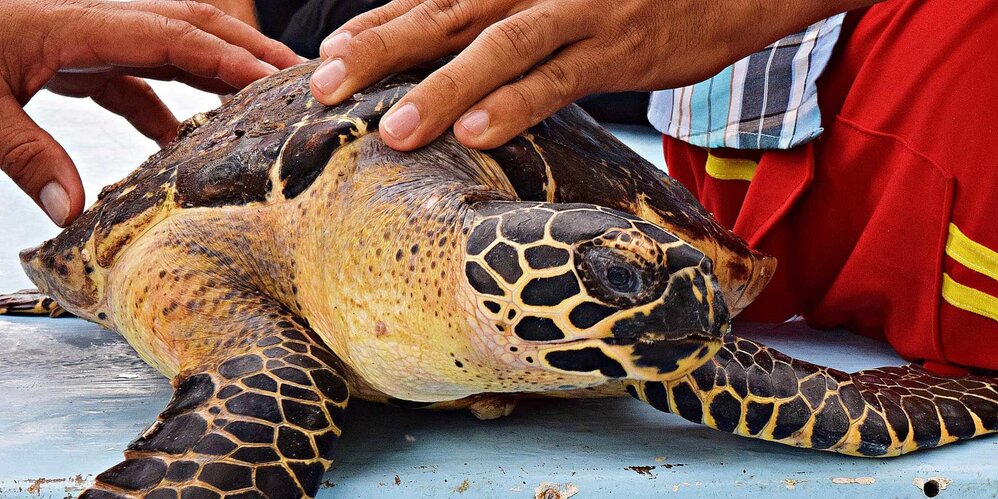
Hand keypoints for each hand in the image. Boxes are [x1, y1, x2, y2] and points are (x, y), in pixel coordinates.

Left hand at [0, 0, 299, 226]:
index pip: (172, 34)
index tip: (276, 79)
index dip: (228, 56)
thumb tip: (72, 210)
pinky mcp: (71, 60)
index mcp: (76, 23)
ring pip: (169, 46)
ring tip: (261, 101)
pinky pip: (135, 77)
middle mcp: (91, 23)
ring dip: (216, 70)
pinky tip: (178, 137)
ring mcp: (84, 38)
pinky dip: (165, 103)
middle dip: (245, 47)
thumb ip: (24, 153)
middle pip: (188, 24)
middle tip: (297, 76)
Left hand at [310, 0, 873, 151]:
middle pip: (443, 17)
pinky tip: (476, 133)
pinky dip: (514, 105)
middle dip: (380, 52)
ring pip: (494, 49)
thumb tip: (457, 55)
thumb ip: (508, 20)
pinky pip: (557, 79)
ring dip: (438, 89)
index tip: (327, 57)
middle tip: (323, 88)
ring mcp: (574, 14)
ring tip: (390, 132)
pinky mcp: (615, 47)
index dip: (377, 26)